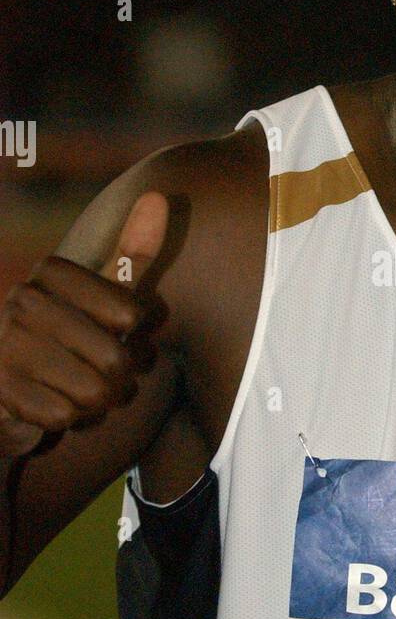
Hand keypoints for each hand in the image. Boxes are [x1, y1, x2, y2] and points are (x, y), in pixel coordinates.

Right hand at [0, 192, 168, 456]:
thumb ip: (131, 254)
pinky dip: (67, 421)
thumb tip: (157, 196)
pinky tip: (53, 406)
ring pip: (93, 393)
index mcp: (51, 271)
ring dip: (96, 404)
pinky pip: (63, 416)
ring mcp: (5, 342)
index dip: (136, 336)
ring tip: (78, 391)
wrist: (6, 388)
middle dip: (120, 379)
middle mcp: (22, 298)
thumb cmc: (68, 338)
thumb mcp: (103, 296)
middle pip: (117, 359)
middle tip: (103, 374)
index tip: (116, 333)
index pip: (133, 314)